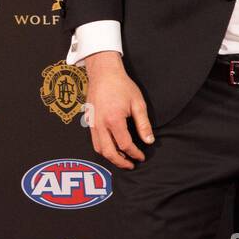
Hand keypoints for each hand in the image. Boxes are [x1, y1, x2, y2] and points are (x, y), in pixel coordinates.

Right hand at [82, 52, 154, 168]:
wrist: (103, 73)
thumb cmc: (121, 86)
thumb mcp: (138, 103)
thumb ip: (143, 124)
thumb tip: (149, 141)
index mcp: (114, 120)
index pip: (125, 145)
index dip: (135, 154)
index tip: (142, 156)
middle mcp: (100, 124)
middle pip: (109, 152)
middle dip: (121, 162)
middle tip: (131, 165)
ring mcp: (92, 124)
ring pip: (99, 149)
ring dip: (111, 157)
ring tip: (123, 159)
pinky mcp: (89, 122)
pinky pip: (94, 141)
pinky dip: (103, 149)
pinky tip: (113, 148)